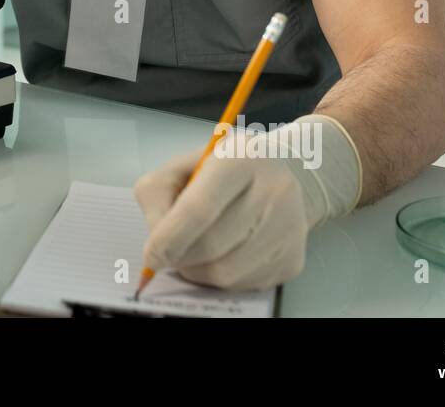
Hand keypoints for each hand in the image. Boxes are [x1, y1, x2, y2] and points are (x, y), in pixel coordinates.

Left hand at [134, 115, 360, 289]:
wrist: (280, 175)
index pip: (200, 208)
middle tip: (169, 252)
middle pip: (212, 246)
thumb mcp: (180, 166)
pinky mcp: (294, 259)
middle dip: (180, 257)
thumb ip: (157, 197)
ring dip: (198, 271)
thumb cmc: (220, 170)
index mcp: (239, 158)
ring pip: (227, 273)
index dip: (170, 238)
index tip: (150, 257)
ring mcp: (289, 227)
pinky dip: (221, 278)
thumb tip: (157, 247)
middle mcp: (273, 190)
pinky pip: (244, 285)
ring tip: (194, 251)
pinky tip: (222, 254)